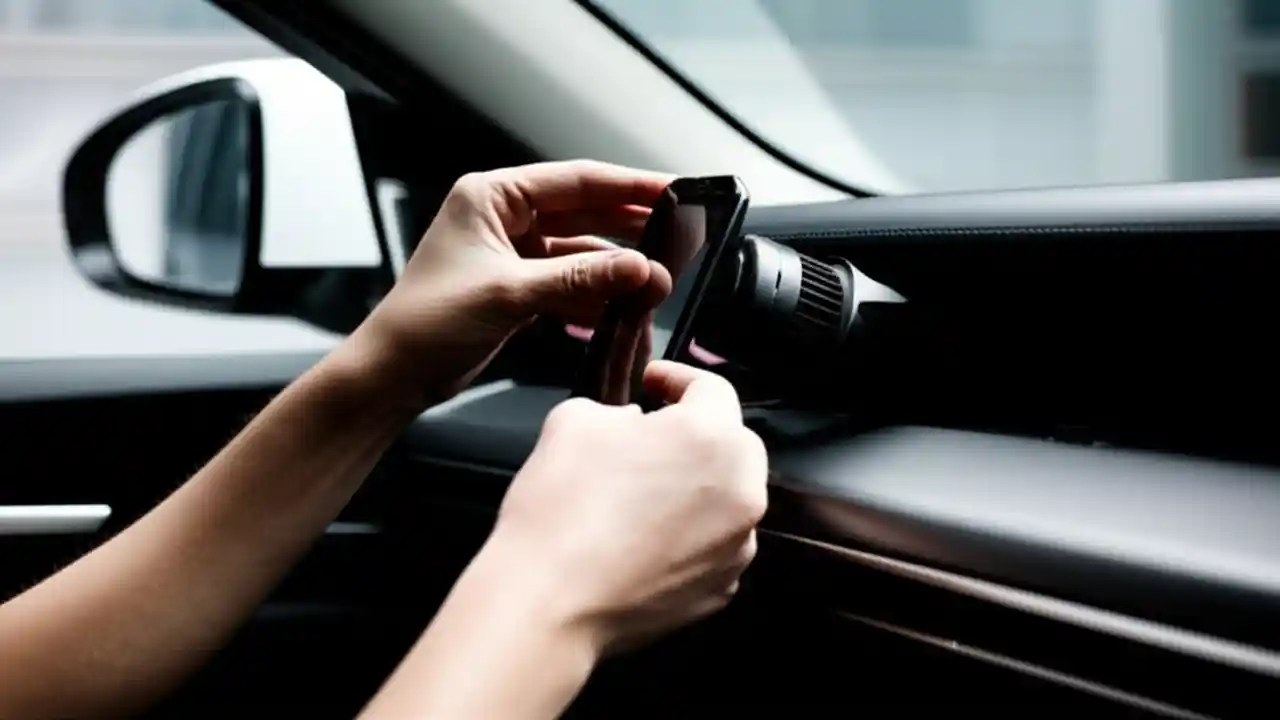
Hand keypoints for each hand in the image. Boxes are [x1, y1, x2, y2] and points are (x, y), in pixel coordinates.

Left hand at [349, 160, 672, 408]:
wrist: (393, 374)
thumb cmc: (427, 322)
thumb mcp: (509, 294)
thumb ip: (580, 280)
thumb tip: (640, 268)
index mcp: (492, 197)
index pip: (577, 180)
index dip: (631, 185)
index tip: (675, 192)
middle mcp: (504, 218)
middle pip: (585, 213)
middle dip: (630, 230)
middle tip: (678, 239)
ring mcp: (513, 253)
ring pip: (582, 252)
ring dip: (615, 271)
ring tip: (655, 283)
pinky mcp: (519, 287)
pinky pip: (571, 284)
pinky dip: (595, 298)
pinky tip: (622, 310)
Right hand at [487, 360, 768, 653]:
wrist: (549, 603)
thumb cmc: (561, 505)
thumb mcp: (574, 420)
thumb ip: (617, 410)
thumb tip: (635, 427)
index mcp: (712, 436)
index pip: (711, 388)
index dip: (676, 378)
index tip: (651, 383)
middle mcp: (743, 489)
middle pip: (731, 445)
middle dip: (694, 436)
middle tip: (647, 440)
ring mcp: (738, 545)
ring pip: (726, 498)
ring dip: (695, 488)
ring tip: (641, 498)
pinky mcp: (722, 589)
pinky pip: (713, 546)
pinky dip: (689, 536)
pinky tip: (643, 542)